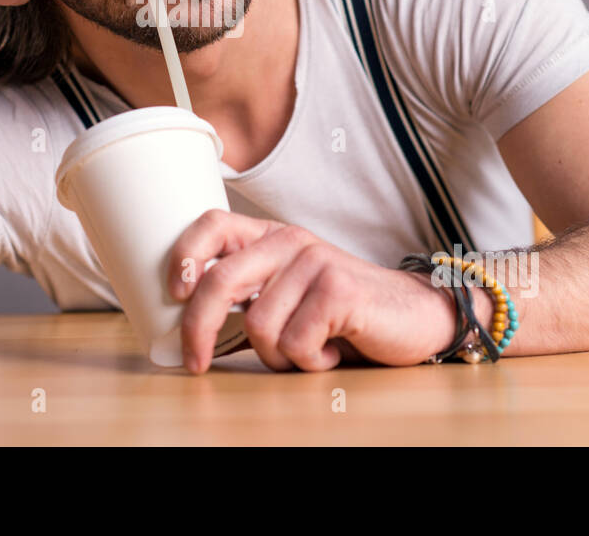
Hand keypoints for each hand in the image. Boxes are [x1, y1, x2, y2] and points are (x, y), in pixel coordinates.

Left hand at [168, 210, 460, 373]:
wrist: (414, 318)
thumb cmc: (343, 315)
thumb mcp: (288, 297)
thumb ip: (247, 299)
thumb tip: (187, 327)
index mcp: (271, 238)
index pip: (213, 224)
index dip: (184, 255)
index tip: (173, 292)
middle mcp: (290, 242)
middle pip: (220, 281)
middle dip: (198, 330)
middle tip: (196, 363)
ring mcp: (315, 261)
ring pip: (258, 326)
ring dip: (278, 356)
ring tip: (307, 351)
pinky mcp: (338, 289)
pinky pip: (295, 342)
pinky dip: (309, 362)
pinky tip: (330, 352)